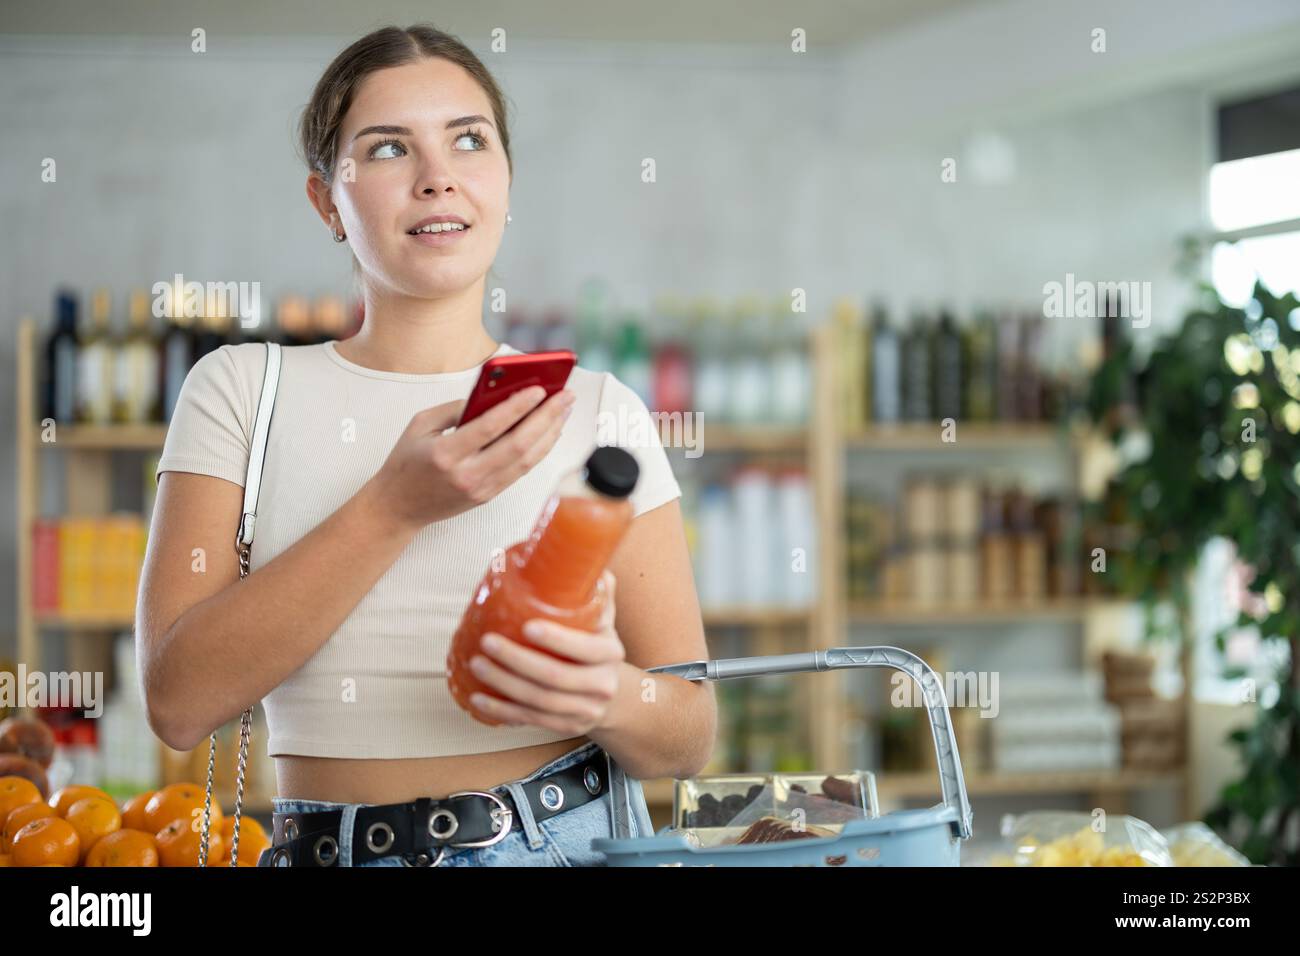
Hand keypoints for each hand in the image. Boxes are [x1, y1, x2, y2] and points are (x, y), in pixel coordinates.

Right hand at [367, 384, 574, 531]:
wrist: (398, 507)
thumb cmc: (406, 462)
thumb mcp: (420, 425)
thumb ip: (454, 408)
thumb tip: (492, 395)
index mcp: (446, 453)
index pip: (490, 427)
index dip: (518, 407)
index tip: (539, 389)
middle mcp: (467, 474)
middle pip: (518, 445)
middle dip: (546, 418)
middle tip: (565, 397)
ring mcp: (480, 489)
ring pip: (526, 461)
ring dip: (550, 434)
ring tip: (564, 411)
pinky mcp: (488, 496)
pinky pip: (521, 471)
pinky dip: (540, 450)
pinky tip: (550, 432)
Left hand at [468, 571, 624, 734]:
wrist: (613, 696)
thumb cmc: (596, 648)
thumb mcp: (603, 621)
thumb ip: (595, 593)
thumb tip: (586, 561)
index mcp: (609, 653)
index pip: (582, 649)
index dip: (555, 640)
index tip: (526, 625)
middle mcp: (601, 685)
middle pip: (554, 678)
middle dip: (516, 660)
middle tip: (487, 642)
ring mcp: (584, 710)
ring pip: (538, 701)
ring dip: (503, 685)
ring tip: (477, 665)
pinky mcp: (565, 726)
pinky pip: (530, 720)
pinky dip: (502, 710)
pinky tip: (479, 698)